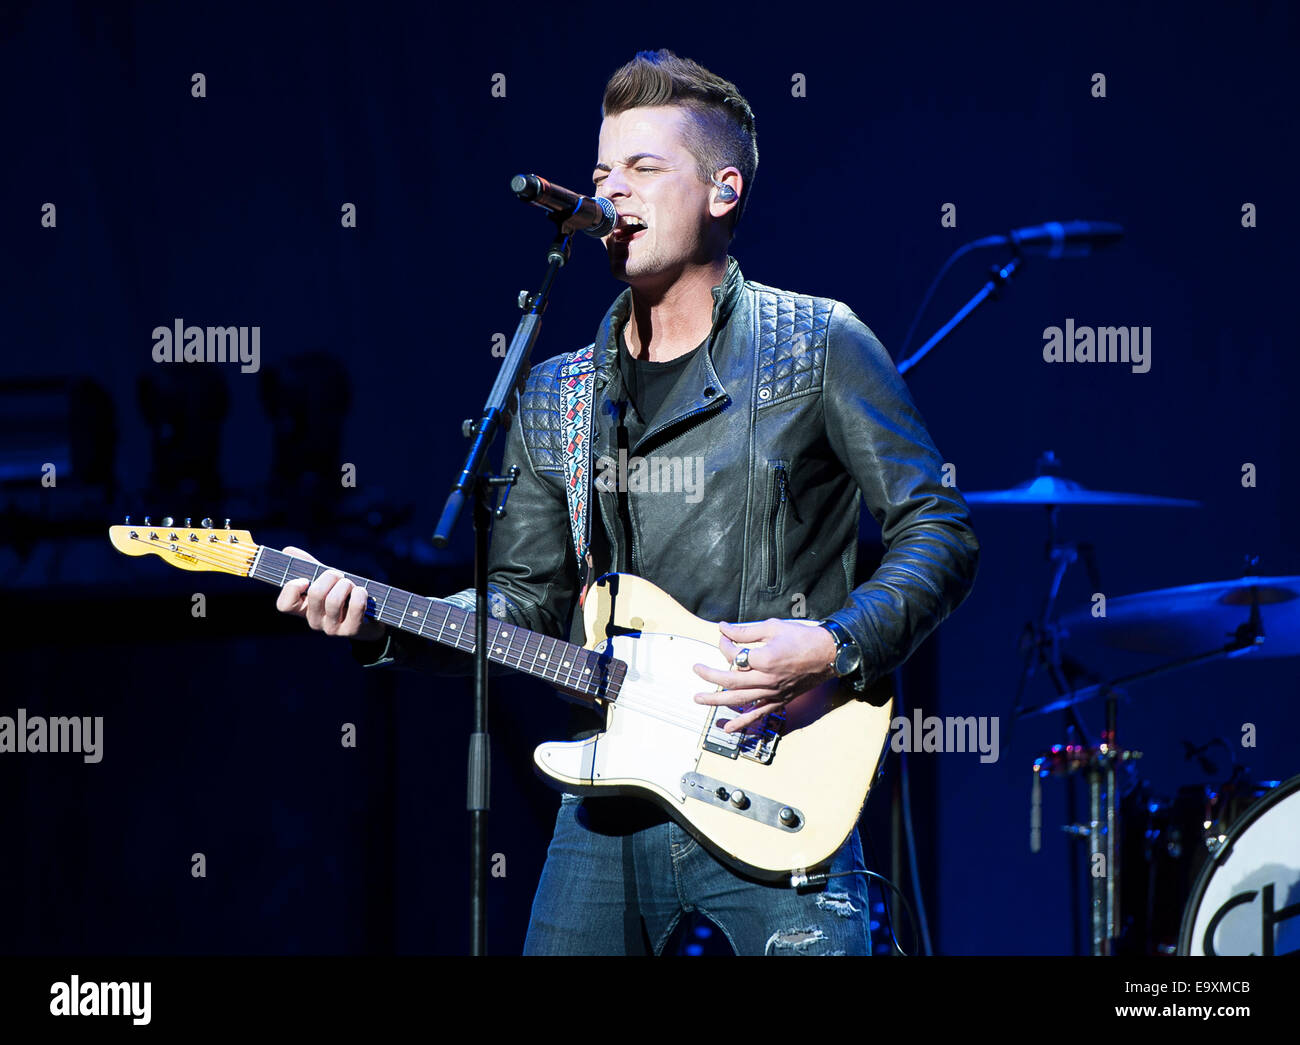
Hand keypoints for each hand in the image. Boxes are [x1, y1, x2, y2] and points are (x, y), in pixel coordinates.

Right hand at [274, 546, 385, 642]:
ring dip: (347, 584)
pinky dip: (360, 593)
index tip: (305, 580)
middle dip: (331, 576)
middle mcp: (314, 621)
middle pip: (316, 593)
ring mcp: (331, 629)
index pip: (284, 605)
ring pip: (334, 600)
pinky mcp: (351, 631)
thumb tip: (288, 550)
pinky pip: (355, 606)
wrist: (370, 617)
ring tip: (352, 586)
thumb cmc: (343, 595)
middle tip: (340, 576)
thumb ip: (308, 566)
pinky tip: (361, 592)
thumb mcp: (326, 580)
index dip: (292, 588)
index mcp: (303, 609)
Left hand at [692, 618, 836, 732]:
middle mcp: (766, 679)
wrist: (829, 654)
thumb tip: (724, 629)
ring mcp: (773, 692)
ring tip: (700, 699)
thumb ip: (745, 631)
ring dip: (717, 701)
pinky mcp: (780, 700)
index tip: (724, 637)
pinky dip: (742, 722)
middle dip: (710, 676)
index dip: (725, 645)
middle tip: (697, 670)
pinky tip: (728, 728)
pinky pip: (758, 714)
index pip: (734, 655)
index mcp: (764, 659)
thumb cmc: (804, 639)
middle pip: (730, 681)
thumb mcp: (773, 627)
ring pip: (739, 700)